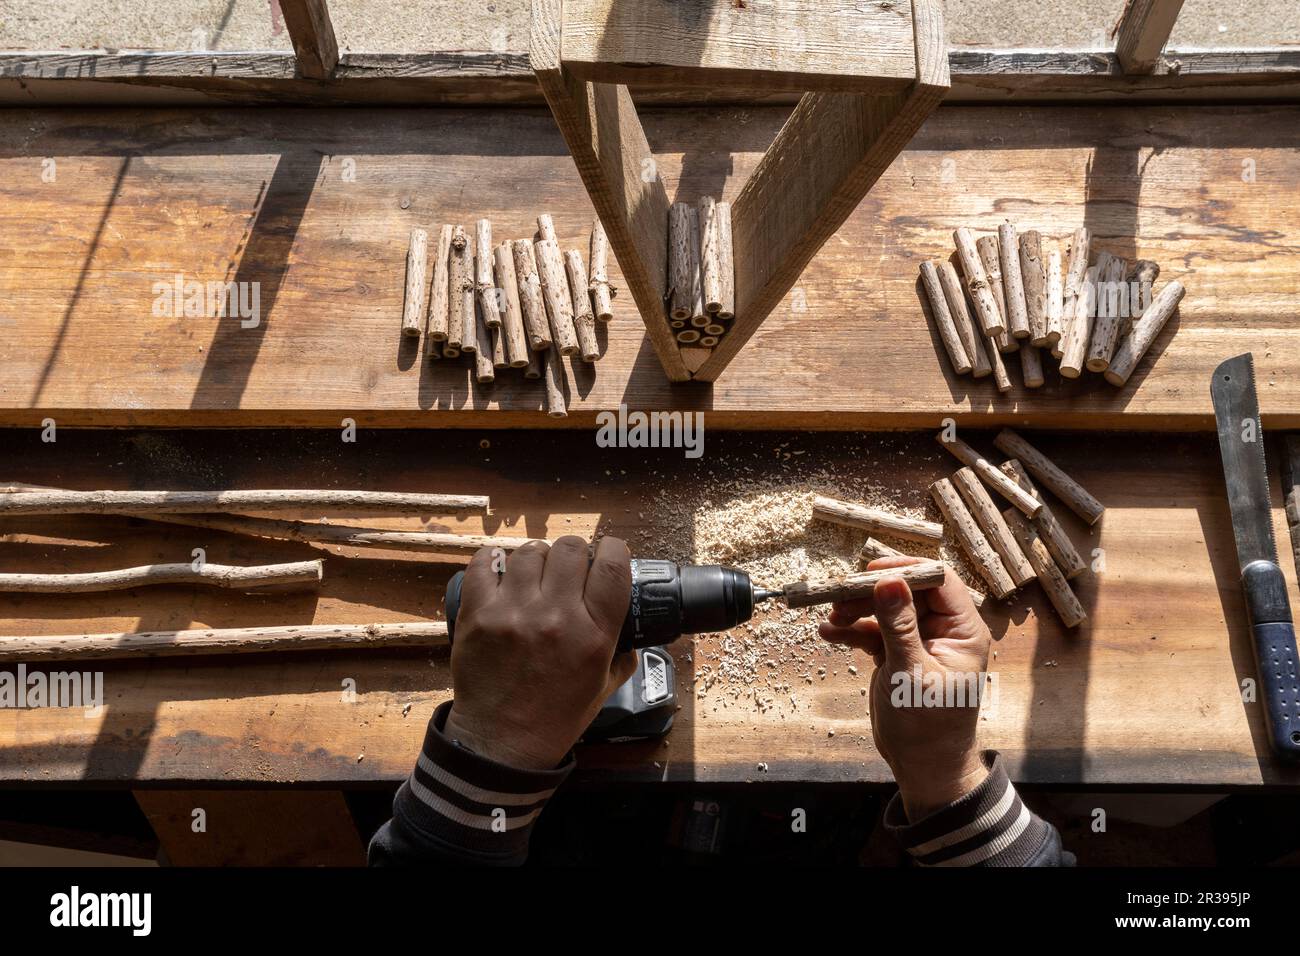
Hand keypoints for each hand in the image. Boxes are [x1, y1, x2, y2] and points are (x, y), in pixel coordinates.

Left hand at [443, 535, 637, 770]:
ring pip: (530, 551)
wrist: (501, 741)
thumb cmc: (555, 716)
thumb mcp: (605, 688)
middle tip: (568, 569)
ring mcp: (514, 613)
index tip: (608, 553)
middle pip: (570, 548)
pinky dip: (492, 561)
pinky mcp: (478, 614)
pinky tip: (500, 571)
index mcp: (594, 635)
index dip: (613, 550)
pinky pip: (484, 564)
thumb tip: (634, 631)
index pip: (612, 567)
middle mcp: (556, 617)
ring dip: (536, 558)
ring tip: (534, 575)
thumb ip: (623, 655)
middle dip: (574, 553)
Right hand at [817, 556, 991, 819]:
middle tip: (841, 595)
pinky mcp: (897, 653)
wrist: (923, 766)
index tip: (871, 572)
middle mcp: (943, 630)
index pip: (938, 581)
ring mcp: (918, 641)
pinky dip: (853, 630)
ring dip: (857, 610)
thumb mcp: (911, 673)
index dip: (906, 571)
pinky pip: (874, 631)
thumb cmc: (929, 726)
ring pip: (886, 609)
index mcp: (962, 630)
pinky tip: (830, 633)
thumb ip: (899, 626)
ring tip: (832, 617)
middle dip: (872, 592)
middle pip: (906, 592)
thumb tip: (889, 582)